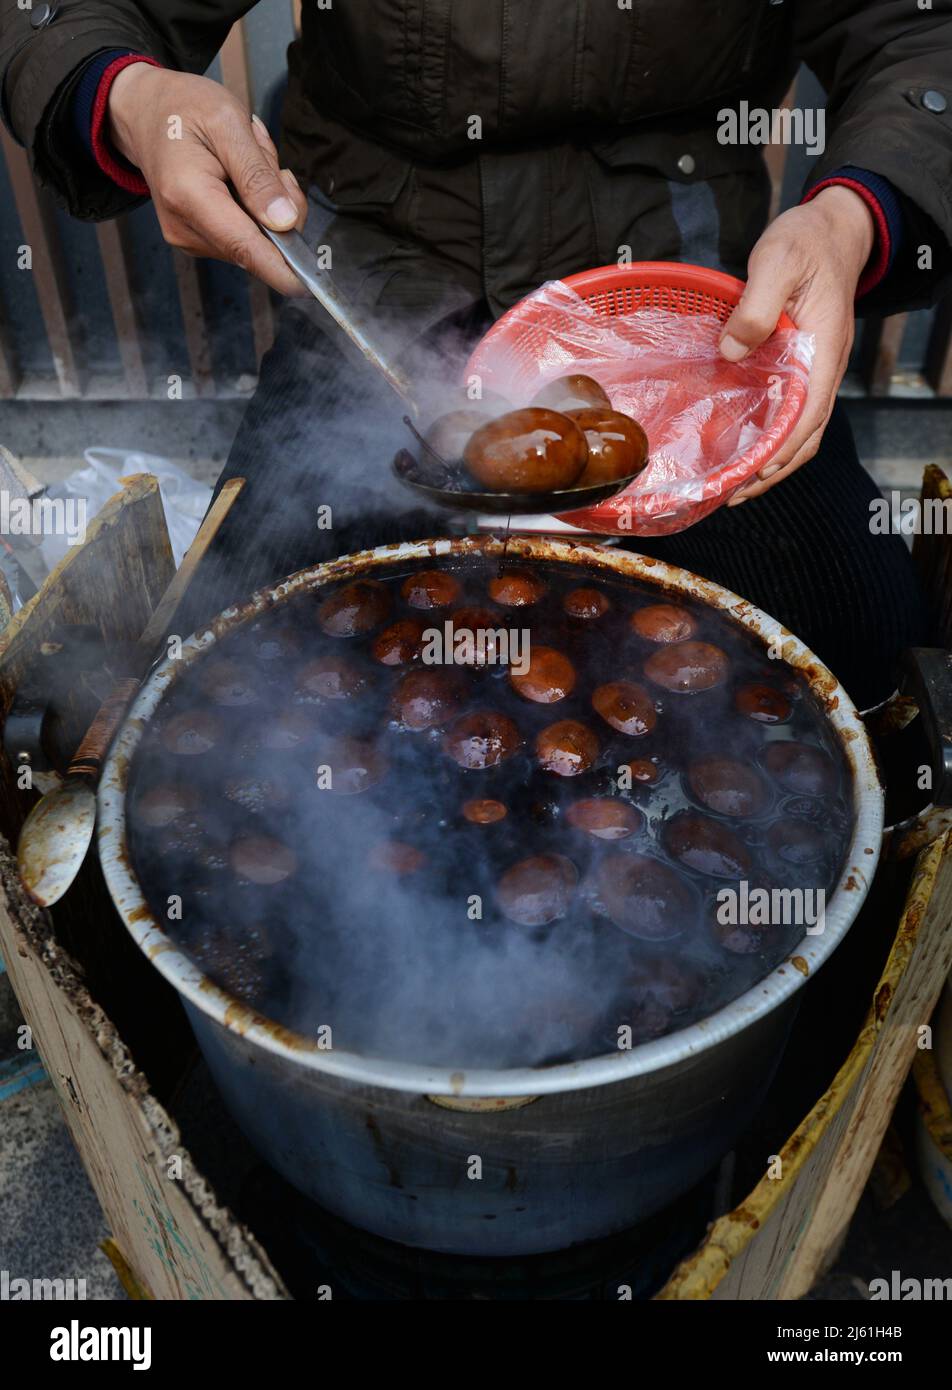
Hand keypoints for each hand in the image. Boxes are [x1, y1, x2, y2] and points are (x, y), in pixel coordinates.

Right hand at [107, 63, 308, 294]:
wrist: (146, 112)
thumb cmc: (185, 108)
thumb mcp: (228, 122)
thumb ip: (257, 174)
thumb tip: (285, 223)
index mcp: (189, 196)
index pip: (245, 248)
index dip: (282, 270)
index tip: (311, 286)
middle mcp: (185, 228)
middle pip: (259, 244)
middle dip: (279, 207)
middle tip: (263, 157)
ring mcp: (189, 239)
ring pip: (257, 240)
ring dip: (266, 203)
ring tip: (243, 159)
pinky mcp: (198, 240)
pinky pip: (245, 235)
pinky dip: (254, 209)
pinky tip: (237, 176)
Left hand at [718, 186, 874, 504]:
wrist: (830, 230)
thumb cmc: (805, 243)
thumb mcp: (776, 262)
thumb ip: (756, 306)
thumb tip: (733, 351)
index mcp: (823, 351)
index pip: (809, 415)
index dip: (782, 451)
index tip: (752, 475)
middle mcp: (824, 369)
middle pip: (806, 436)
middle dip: (772, 471)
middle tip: (732, 494)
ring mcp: (816, 371)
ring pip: (801, 430)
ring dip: (771, 461)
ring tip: (734, 483)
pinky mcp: (803, 367)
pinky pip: (791, 413)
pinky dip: (771, 437)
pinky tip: (742, 445)